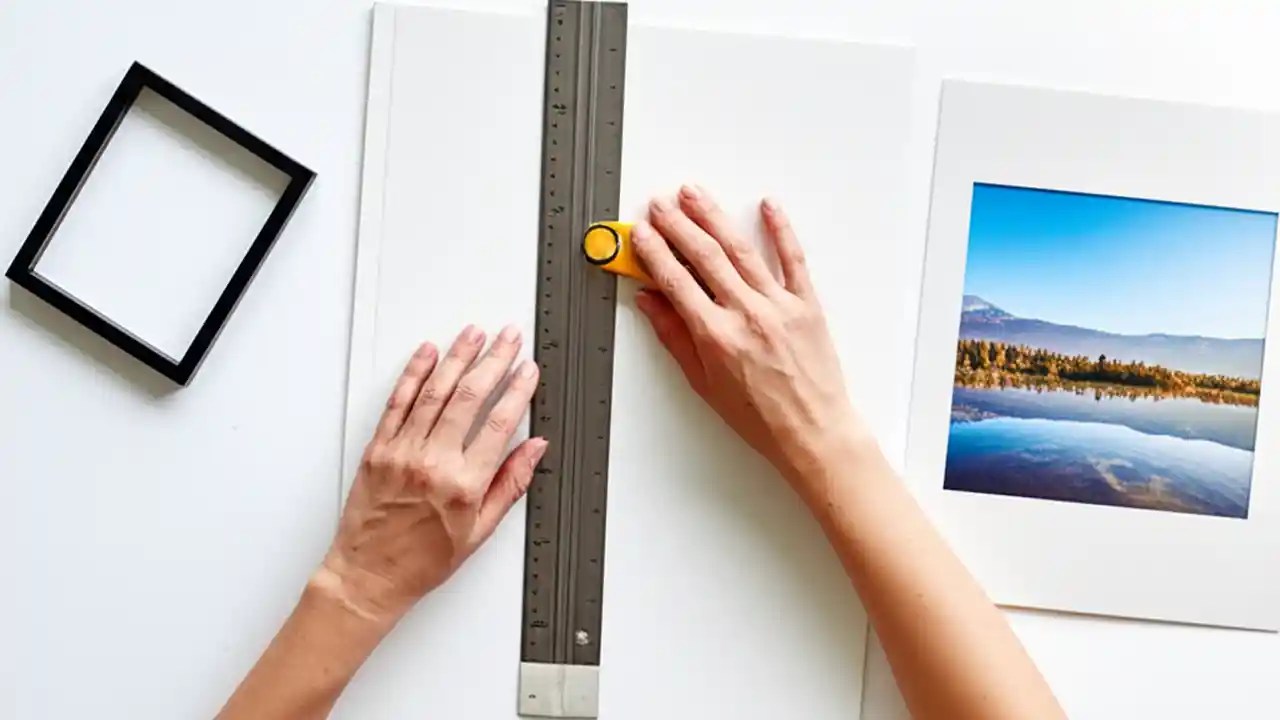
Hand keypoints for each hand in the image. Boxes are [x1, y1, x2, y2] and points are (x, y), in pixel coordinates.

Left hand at [314, 326, 545, 625]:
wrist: (369, 576)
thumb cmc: (422, 561)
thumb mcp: (480, 532)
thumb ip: (510, 484)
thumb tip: (534, 449)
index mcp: (464, 485)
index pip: (499, 423)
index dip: (517, 390)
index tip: (528, 370)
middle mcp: (433, 463)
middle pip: (469, 397)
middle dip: (493, 360)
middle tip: (508, 338)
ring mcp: (402, 452)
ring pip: (435, 392)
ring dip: (457, 357)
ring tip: (473, 335)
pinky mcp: (378, 449)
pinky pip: (398, 403)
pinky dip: (413, 374)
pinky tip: (427, 354)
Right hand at [632, 186, 870, 495]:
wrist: (813, 432)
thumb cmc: (760, 418)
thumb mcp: (704, 384)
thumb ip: (675, 338)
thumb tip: (651, 302)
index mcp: (717, 337)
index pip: (676, 281)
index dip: (654, 253)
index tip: (640, 234)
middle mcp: (748, 314)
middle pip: (705, 256)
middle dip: (677, 225)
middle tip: (659, 205)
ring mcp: (779, 305)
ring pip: (741, 249)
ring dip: (714, 217)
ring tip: (694, 195)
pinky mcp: (807, 304)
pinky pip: (793, 258)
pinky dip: (781, 229)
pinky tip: (768, 206)